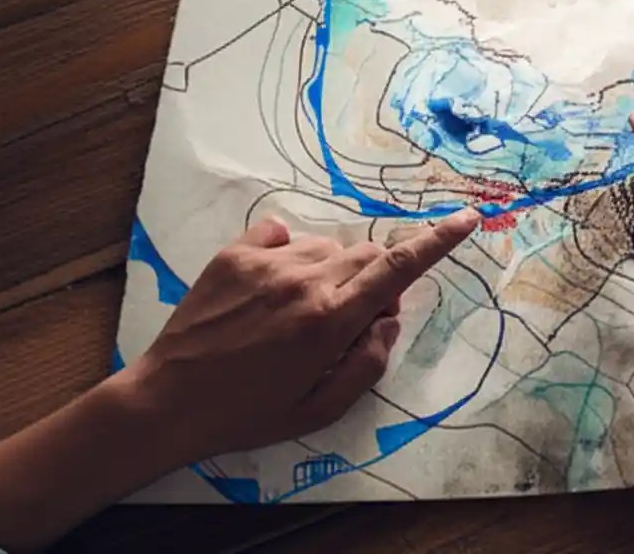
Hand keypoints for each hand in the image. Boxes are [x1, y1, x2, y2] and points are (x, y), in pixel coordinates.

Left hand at [117, 209, 480, 462]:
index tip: (467, 218)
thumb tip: (388, 319)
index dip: (439, 241)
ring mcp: (266, 263)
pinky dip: (291, 254)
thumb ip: (369, 363)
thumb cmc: (248, 414)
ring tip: (302, 312)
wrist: (167, 401)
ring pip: (327, 246)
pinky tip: (274, 286)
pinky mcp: (234, 254)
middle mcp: (303, 282)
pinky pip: (283, 234)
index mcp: (330, 322)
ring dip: (332, 271)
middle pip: (367, 254)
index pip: (398, 268)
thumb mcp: (321, 410)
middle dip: (376, 279)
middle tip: (355, 318)